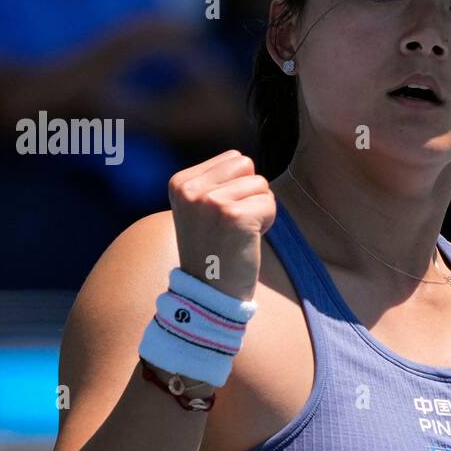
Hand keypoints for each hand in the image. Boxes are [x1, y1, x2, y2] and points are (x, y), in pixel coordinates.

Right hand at [168, 151, 275, 301]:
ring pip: (261, 184)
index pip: (232, 158)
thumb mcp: (198, 208)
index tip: (222, 215)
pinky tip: (248, 239)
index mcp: (180, 182)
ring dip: (259, 209)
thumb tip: (243, 161)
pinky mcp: (234, 216)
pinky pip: (270, 204)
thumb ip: (215, 182)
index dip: (237, 186)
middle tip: (234, 222)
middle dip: (250, 192)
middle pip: (247, 165)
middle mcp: (191, 188)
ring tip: (239, 233)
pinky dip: (268, 222)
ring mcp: (211, 202)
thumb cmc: (213, 249)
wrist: (209, 291)